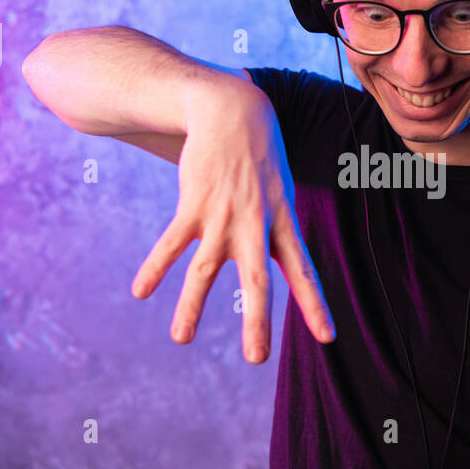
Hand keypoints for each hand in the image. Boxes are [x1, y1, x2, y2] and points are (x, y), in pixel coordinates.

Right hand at [129, 82, 334, 361]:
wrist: (233, 110)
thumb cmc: (260, 158)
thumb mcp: (278, 193)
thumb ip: (272, 232)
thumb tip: (265, 266)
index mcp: (282, 223)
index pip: (303, 272)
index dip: (316, 305)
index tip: (328, 338)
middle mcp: (254, 224)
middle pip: (258, 279)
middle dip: (257, 320)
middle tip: (256, 358)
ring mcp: (222, 215)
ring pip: (205, 269)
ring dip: (192, 306)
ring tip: (181, 339)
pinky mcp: (193, 204)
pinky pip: (171, 243)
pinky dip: (155, 268)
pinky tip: (141, 292)